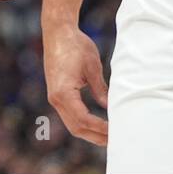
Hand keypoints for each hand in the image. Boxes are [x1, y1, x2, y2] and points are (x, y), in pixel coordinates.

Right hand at [44, 23, 108, 144]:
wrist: (57, 32)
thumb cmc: (75, 45)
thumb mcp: (92, 67)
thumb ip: (101, 90)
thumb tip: (111, 109)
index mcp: (63, 92)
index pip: (83, 120)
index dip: (101, 129)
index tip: (118, 133)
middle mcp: (55, 98)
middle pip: (76, 128)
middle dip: (97, 137)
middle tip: (118, 141)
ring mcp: (54, 97)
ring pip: (72, 124)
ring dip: (90, 133)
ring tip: (110, 137)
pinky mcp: (57, 93)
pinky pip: (70, 115)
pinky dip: (84, 124)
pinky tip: (98, 124)